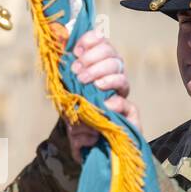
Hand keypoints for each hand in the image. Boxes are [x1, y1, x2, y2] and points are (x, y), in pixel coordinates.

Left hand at [66, 31, 140, 160]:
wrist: (84, 150)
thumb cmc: (74, 119)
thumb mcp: (64, 94)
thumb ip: (63, 73)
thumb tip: (60, 44)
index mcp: (99, 70)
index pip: (102, 45)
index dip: (91, 42)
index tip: (76, 50)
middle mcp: (113, 82)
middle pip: (114, 58)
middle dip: (95, 61)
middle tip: (78, 72)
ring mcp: (123, 99)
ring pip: (122, 79)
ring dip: (105, 77)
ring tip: (89, 84)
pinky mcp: (130, 118)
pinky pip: (127, 105)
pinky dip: (115, 103)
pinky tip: (104, 104)